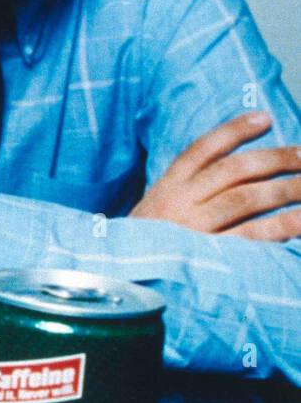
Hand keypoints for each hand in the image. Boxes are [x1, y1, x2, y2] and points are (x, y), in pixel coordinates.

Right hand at [131, 112, 300, 239]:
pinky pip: (252, 236)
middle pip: (233, 170)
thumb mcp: (149, 215)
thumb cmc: (141, 250)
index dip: (234, 131)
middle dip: (274, 158)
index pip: (201, 150)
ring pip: (247, 197)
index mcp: (165, 189)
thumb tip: (222, 177)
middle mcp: (179, 203)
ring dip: (286, 188)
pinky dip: (281, 226)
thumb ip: (179, 195)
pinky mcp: (208, 255)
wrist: (118, 284)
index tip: (265, 118)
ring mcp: (193, 228)